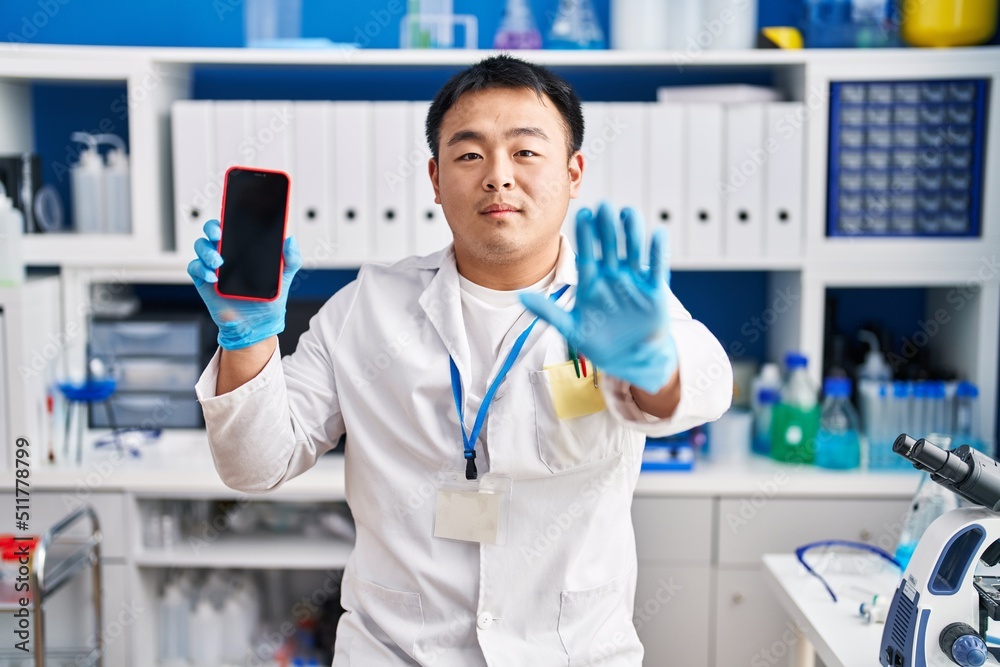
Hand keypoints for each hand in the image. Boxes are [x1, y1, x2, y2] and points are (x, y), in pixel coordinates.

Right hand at [186, 219, 302, 350]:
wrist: (258, 324)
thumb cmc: (269, 298)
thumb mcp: (285, 276)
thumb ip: (290, 258)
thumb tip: (289, 240)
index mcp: (243, 247)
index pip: (232, 225)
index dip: (228, 216)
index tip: (230, 215)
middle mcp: (226, 253)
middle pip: (211, 231)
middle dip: (211, 228)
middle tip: (219, 234)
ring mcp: (214, 266)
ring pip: (201, 247)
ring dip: (207, 250)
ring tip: (219, 262)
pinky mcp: (204, 281)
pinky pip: (195, 268)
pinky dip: (202, 269)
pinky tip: (214, 277)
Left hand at [520, 202, 676, 393]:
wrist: (630, 360)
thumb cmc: (601, 343)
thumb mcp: (571, 328)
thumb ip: (548, 311)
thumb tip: (520, 297)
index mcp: (591, 283)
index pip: (587, 254)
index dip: (585, 235)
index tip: (583, 214)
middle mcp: (612, 277)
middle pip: (609, 247)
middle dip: (606, 228)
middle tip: (603, 206)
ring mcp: (633, 283)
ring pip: (632, 252)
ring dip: (631, 233)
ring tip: (628, 213)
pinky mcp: (654, 293)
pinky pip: (656, 269)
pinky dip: (657, 253)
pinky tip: (658, 234)